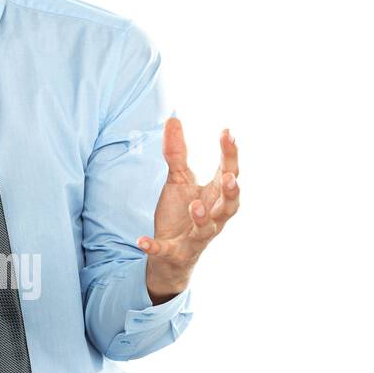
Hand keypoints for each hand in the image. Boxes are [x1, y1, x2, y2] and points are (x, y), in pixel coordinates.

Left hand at [136, 120, 239, 302]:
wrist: (170, 254)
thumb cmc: (181, 212)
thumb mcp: (178, 180)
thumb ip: (177, 153)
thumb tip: (173, 119)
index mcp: (216, 195)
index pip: (229, 172)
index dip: (230, 154)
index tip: (227, 133)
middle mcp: (213, 217)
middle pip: (230, 205)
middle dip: (232, 192)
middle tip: (230, 177)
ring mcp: (197, 236)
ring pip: (207, 229)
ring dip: (202, 217)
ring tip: (195, 205)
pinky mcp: (177, 252)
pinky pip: (168, 251)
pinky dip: (155, 247)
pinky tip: (141, 241)